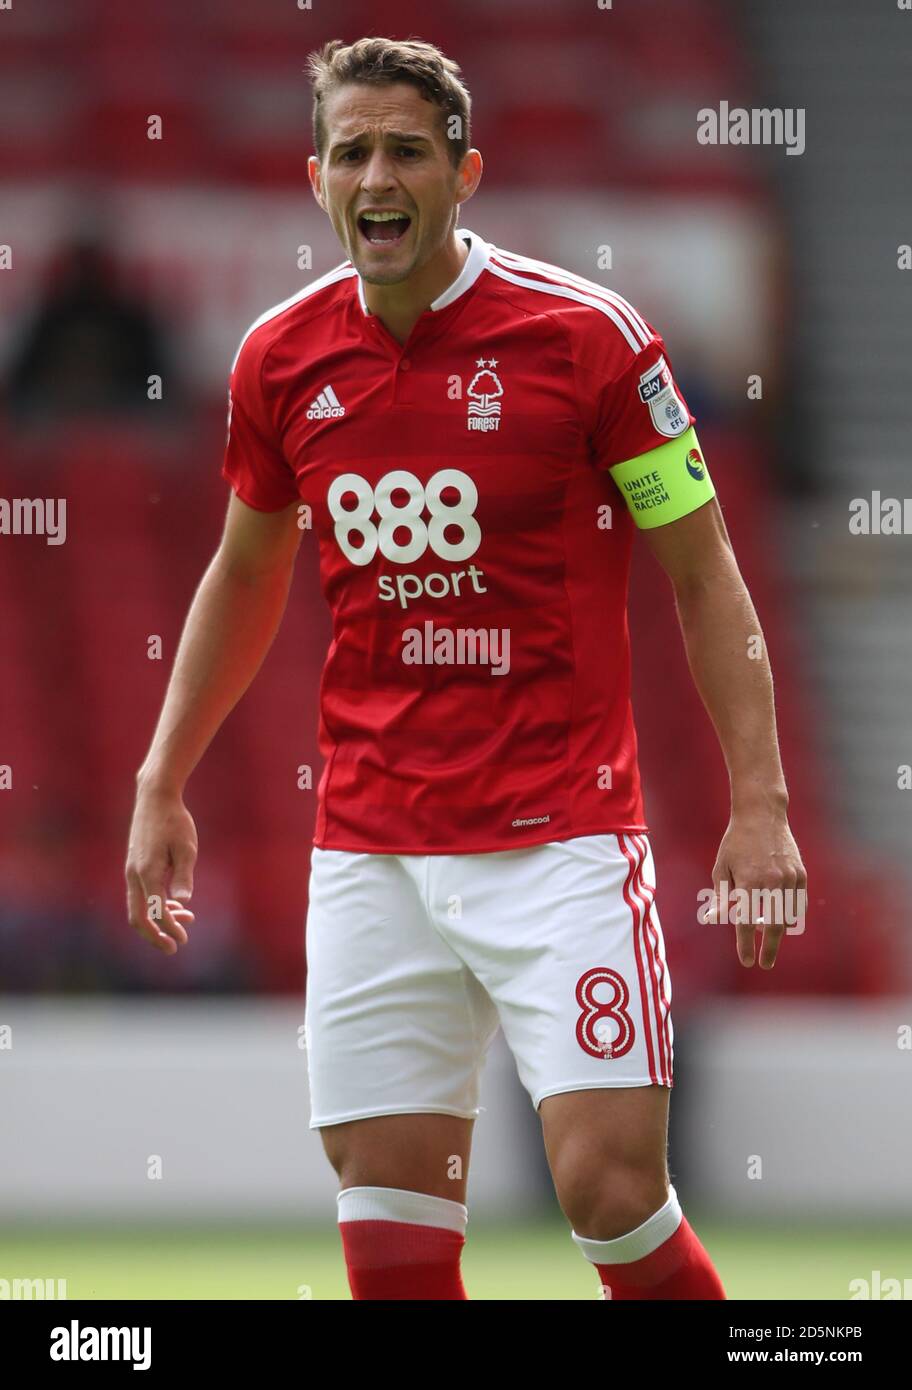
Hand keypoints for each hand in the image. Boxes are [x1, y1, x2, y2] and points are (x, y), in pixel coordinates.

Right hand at [125, 786, 198, 954]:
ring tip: (186, 920)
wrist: (155, 797)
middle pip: (138, 916)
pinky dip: (156, 903)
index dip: (168, 930)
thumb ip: (183, 876)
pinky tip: (177, 903)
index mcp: (147, 873)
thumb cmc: (175, 821)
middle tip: (174, 947)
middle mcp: (134, 875)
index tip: (183, 941)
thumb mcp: (186, 848)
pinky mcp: (135, 865)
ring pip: (139, 905)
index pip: (155, 912)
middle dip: (155, 935)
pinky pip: (141, 893)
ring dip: (160, 918)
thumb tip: (182, 902)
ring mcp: (132, 870)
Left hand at [708, 811, 806, 968]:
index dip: (746, 944)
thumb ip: (721, 897)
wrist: (762, 816)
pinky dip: (791, 915)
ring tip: (768, 935)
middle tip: (765, 964)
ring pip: (789, 917)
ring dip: (779, 931)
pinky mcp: (801, 875)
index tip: (746, 961)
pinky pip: (798, 904)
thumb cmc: (736, 842)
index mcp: (748, 882)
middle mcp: (772, 883)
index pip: (747, 923)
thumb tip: (713, 920)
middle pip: (773, 926)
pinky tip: (782, 920)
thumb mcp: (722, 868)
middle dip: (770, 949)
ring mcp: (790, 879)